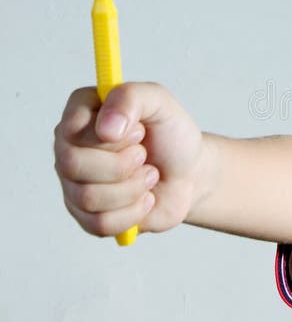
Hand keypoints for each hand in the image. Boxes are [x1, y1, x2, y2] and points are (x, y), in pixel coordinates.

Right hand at [54, 82, 203, 236]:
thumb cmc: (172, 135)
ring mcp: (74, 184)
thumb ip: (131, 98)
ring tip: (149, 175)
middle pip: (72, 164)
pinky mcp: (88, 216)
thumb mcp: (160, 102)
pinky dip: (134, 212)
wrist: (192, 174)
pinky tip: (145, 198)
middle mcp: (69, 148)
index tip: (138, 131)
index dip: (109, 136)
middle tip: (145, 155)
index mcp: (81, 113)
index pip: (71, 127)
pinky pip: (100, 223)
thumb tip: (105, 129)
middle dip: (123, 163)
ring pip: (87, 197)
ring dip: (133, 187)